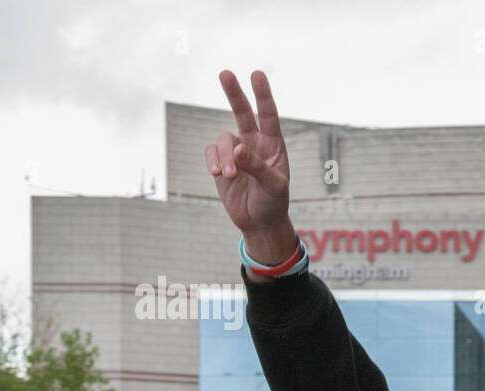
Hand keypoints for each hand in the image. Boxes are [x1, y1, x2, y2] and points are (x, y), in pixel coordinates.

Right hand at [206, 70, 297, 267]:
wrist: (259, 222)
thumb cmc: (273, 203)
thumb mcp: (273, 186)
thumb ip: (257, 166)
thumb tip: (237, 148)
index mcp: (273, 145)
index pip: (268, 115)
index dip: (263, 95)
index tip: (257, 74)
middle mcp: (254, 144)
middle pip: (242, 112)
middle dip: (234, 93)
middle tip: (225, 73)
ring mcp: (235, 153)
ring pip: (223, 139)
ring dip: (223, 156)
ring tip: (228, 175)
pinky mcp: (220, 164)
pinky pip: (210, 153)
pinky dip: (212, 160)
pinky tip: (217, 174)